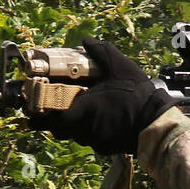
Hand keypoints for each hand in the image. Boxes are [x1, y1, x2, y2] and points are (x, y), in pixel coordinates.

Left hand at [27, 37, 175, 154]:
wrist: (156, 123)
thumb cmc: (137, 95)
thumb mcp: (119, 66)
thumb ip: (100, 51)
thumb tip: (86, 40)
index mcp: (82, 111)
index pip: (48, 120)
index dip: (37, 116)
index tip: (33, 109)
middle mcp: (84, 130)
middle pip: (59, 130)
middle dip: (55, 119)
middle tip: (56, 105)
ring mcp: (95, 142)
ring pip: (75, 135)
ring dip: (73, 124)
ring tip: (81, 109)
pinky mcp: (105, 149)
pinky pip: (90, 140)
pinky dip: (90, 130)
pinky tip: (100, 119)